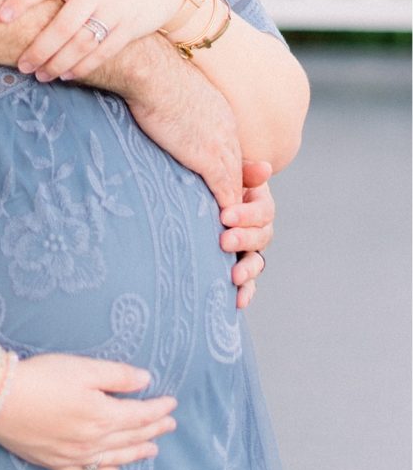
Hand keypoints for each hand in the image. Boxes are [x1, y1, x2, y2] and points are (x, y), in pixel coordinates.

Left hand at [0, 0, 182, 80]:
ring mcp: (114, 10)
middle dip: (40, 48)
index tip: (1, 17)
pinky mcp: (129, 29)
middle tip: (22, 65)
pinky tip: (67, 75)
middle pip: (62, 24)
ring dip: (59, 62)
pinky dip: (84, 67)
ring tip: (41, 75)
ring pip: (82, 43)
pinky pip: (104, 52)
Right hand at [0, 353, 176, 469]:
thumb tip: (145, 381)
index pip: (139, 415)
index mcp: (102, 416)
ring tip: (152, 450)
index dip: (157, 409)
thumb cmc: (41, 378)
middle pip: (130, 437)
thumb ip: (116, 376)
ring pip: (114, 458)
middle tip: (170, 425)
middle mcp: (93, 441)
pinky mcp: (55, 462)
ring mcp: (74, 455)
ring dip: (135, 453)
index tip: (172, 404)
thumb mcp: (82, 368)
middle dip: (153, 430)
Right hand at [81, 33, 244, 214]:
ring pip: (236, 185)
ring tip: (227, 224)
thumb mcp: (168, 87)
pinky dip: (226, 210)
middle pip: (238, 167)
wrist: (150, 70)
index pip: (227, 145)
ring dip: (232, 206)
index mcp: (217, 111)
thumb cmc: (147, 72)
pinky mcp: (210, 159)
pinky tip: (222, 225)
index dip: (225, 164)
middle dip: (236, 188)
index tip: (218, 178)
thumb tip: (152, 99)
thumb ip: (169, 100)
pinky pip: (226, 193)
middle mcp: (226, 129)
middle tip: (230, 208)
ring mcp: (220, 145)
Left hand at [222, 160, 273, 309]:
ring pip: (257, 261)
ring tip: (234, 276)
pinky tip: (237, 301)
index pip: (263, 211)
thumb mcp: (230, 170)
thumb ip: (245, 171)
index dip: (246, 215)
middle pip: (261, 237)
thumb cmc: (216, 177)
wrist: (205, 188)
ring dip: (248, 270)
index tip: (225, 216)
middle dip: (244, 241)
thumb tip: (264, 168)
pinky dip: (245, 292)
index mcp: (260, 203)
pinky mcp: (239, 264)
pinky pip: (247, 281)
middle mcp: (259, 228)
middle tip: (223, 241)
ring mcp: (250, 249)